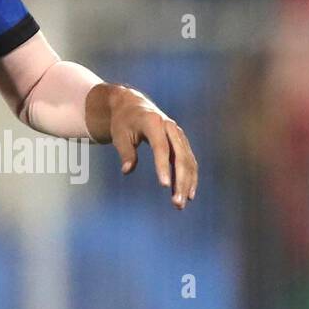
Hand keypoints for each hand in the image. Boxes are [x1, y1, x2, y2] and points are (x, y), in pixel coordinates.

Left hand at [96, 84, 198, 208]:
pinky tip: (187, 193)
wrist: (133, 105)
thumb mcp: (119, 135)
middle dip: (180, 181)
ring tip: (180, 204)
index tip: (164, 186)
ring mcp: (178, 134)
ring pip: (188, 161)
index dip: (163, 167)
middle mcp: (170, 127)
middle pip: (180, 157)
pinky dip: (189, 177)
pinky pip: (189, 161)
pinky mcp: (182, 142)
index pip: (161, 147)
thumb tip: (127, 171)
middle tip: (177, 203)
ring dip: (187, 183)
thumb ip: (125, 152)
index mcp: (153, 123)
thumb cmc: (123, 121)